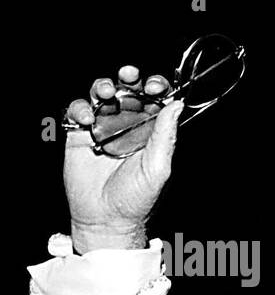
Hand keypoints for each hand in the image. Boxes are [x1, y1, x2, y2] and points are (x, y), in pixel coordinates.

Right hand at [63, 64, 182, 253]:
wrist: (107, 218)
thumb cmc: (137, 198)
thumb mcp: (158, 166)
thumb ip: (166, 135)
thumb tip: (176, 105)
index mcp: (152, 131)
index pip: (156, 100)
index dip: (156, 87)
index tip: (156, 87)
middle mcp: (128, 125)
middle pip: (129, 90)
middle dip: (130, 78)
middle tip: (130, 76)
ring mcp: (103, 127)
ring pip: (102, 95)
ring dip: (104, 86)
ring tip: (107, 93)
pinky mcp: (80, 134)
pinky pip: (78, 110)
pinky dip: (81, 108)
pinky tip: (86, 119)